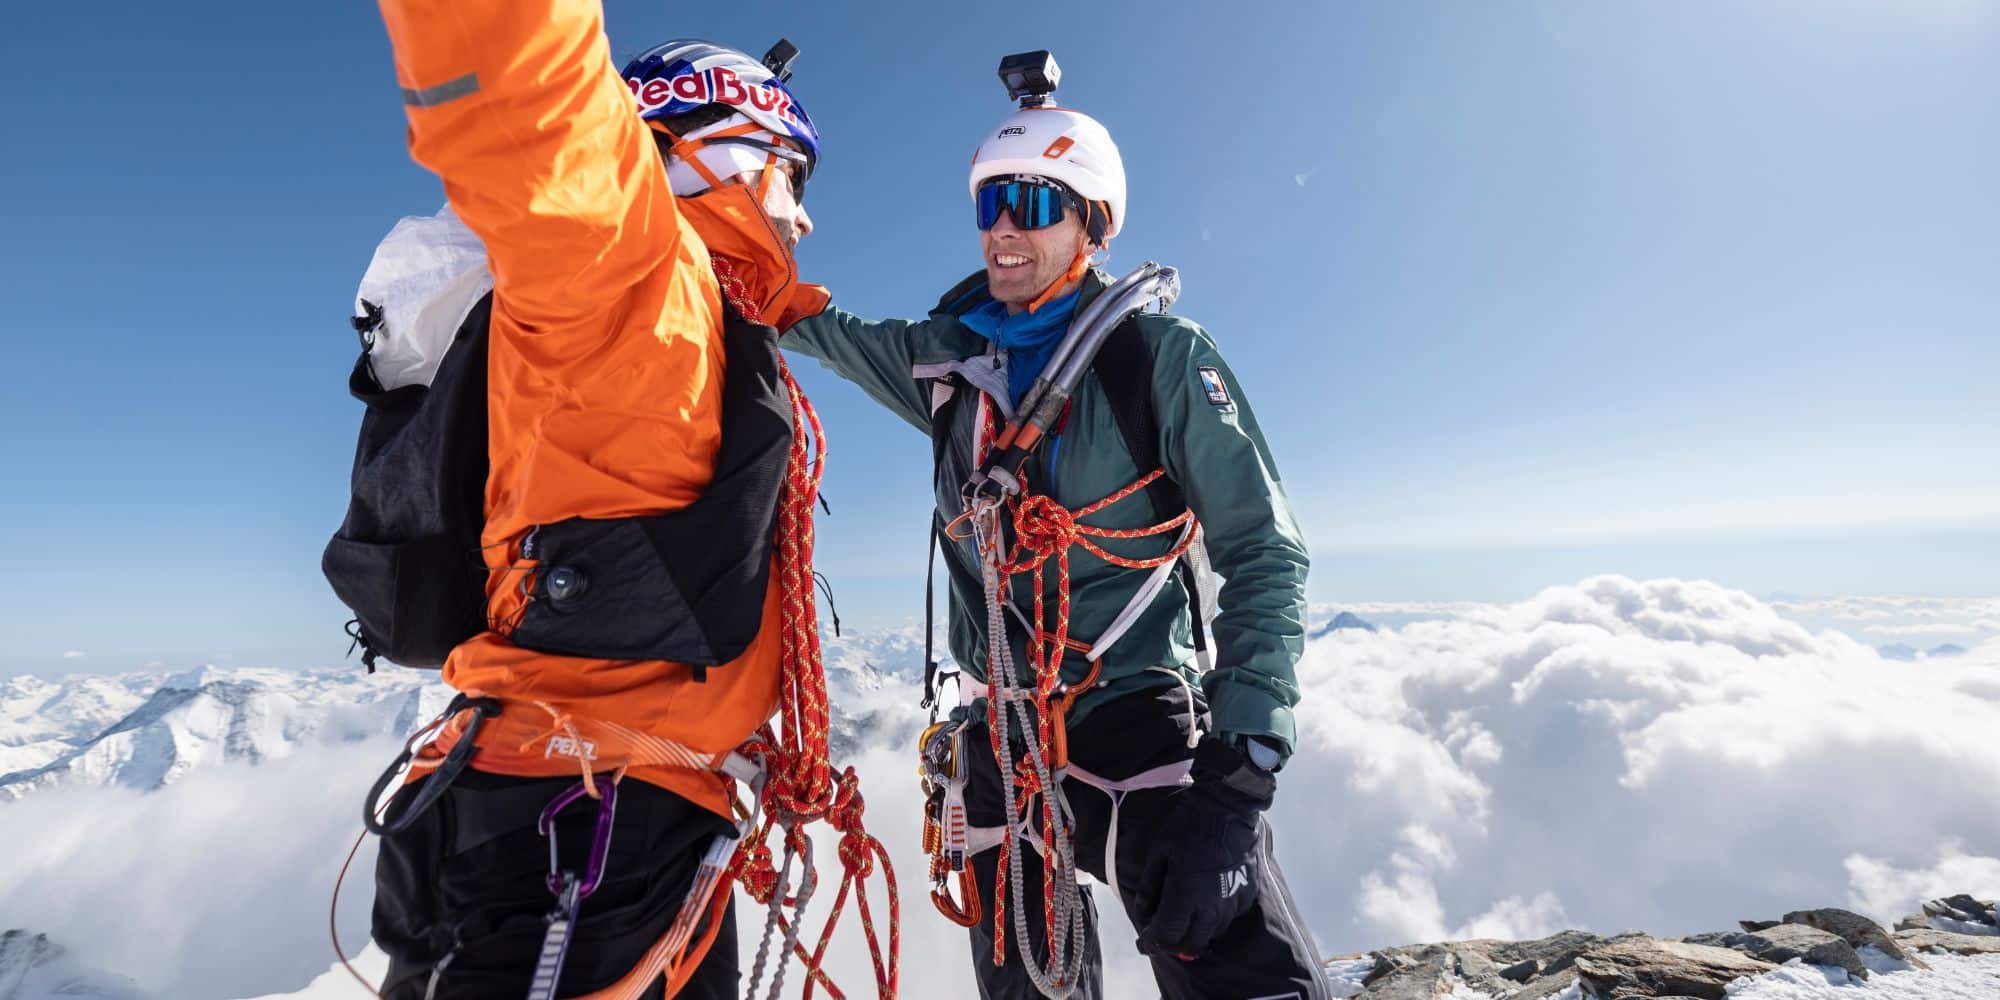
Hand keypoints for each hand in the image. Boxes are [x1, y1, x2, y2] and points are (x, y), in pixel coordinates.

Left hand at [1131, 738, 1273, 957]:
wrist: (1228, 807)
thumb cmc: (1188, 826)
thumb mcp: (1158, 853)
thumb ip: (1150, 889)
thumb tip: (1145, 915)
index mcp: (1185, 896)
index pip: (1166, 937)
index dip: (1151, 944)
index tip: (1143, 943)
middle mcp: (1211, 907)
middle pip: (1190, 944)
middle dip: (1172, 945)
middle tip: (1161, 935)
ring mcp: (1232, 904)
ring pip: (1210, 935)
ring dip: (1193, 933)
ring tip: (1182, 920)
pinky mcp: (1247, 897)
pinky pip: (1227, 919)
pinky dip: (1212, 920)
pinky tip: (1204, 905)